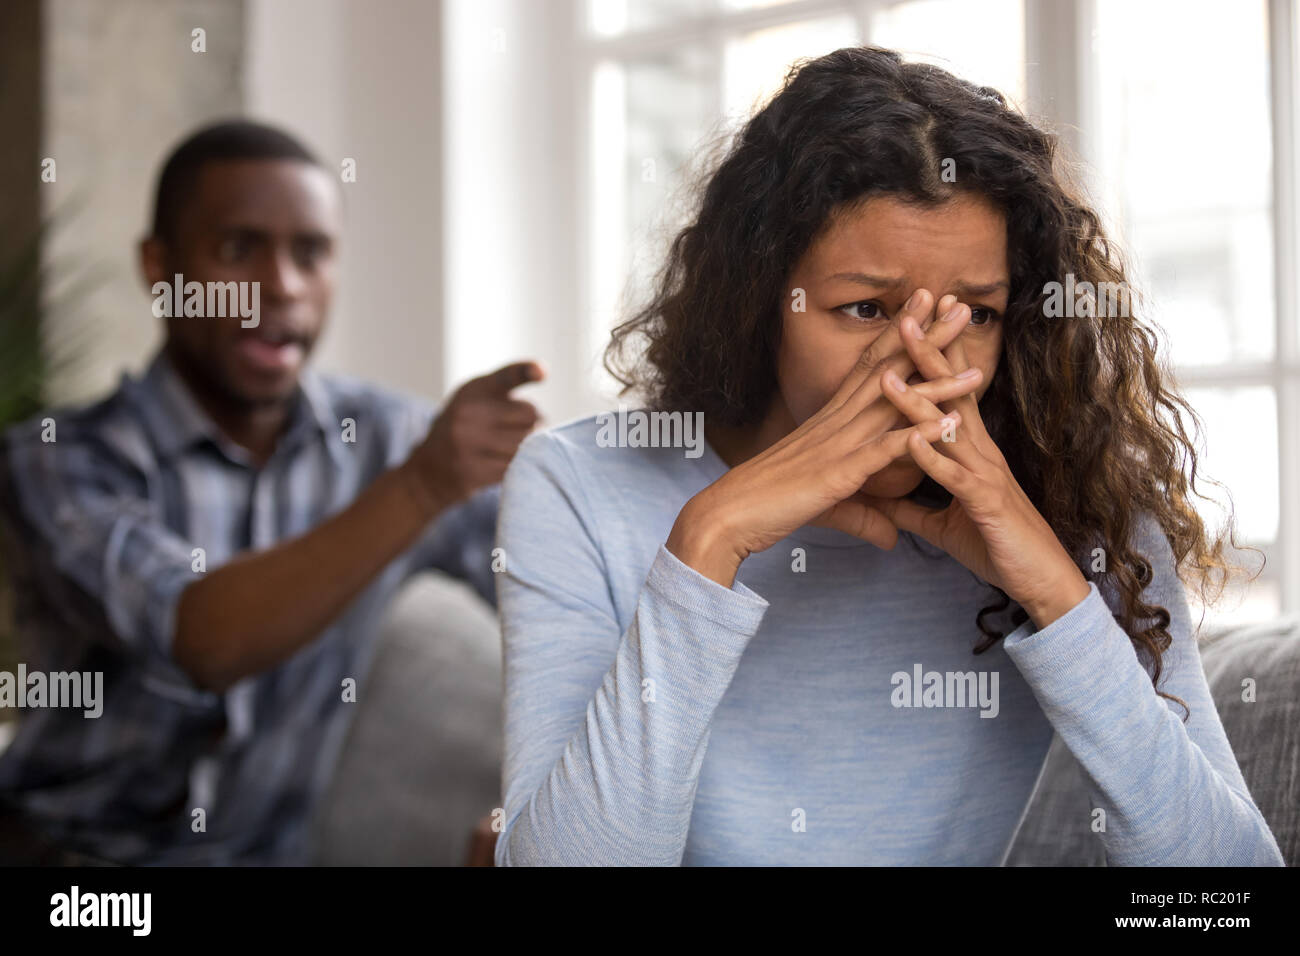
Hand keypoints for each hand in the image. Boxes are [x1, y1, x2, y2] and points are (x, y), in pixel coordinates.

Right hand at [403, 360, 543, 514]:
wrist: (426, 470)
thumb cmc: (463, 429)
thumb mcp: (475, 400)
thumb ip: (506, 397)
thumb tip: (542, 419)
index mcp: (474, 389)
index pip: (507, 376)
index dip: (527, 370)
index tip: (542, 372)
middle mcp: (468, 412)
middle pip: (531, 415)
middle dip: (532, 424)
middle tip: (517, 431)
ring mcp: (468, 442)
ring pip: (525, 444)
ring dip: (525, 448)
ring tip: (506, 449)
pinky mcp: (472, 471)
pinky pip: (514, 466)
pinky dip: (514, 467)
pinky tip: (500, 465)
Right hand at [667, 290, 980, 586]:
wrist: (730, 515)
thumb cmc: (770, 504)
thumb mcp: (829, 508)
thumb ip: (865, 517)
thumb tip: (891, 537)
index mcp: (833, 421)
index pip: (873, 367)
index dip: (900, 335)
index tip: (927, 307)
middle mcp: (838, 423)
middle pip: (889, 369)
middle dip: (926, 337)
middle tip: (958, 305)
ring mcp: (839, 445)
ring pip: (895, 405)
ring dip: (936, 384)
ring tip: (975, 367)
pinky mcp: (838, 474)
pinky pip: (884, 451)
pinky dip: (917, 437)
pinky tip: (948, 425)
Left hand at [866, 296, 1088, 627]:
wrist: (1040, 581)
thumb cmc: (997, 546)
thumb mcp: (943, 525)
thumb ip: (912, 508)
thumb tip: (881, 501)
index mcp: (970, 450)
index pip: (948, 393)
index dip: (933, 356)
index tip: (915, 319)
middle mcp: (980, 451)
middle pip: (950, 393)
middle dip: (928, 354)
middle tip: (906, 314)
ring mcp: (985, 474)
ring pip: (948, 429)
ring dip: (918, 402)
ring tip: (889, 375)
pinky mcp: (986, 502)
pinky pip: (955, 477)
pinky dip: (932, 458)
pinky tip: (911, 440)